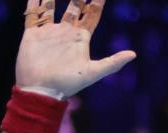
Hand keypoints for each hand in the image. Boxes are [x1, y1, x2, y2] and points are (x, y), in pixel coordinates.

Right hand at [16, 0, 135, 100]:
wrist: (41, 90)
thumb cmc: (68, 83)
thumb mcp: (93, 72)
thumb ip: (112, 63)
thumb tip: (134, 54)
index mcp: (81, 38)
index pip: (92, 15)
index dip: (97, 3)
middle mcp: (66, 32)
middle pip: (74, 8)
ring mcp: (50, 32)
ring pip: (51, 8)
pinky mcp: (33, 34)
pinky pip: (33, 14)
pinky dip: (33, 3)